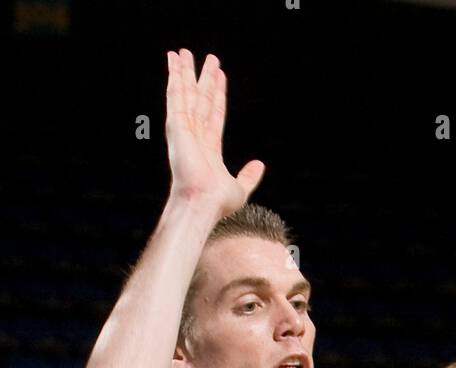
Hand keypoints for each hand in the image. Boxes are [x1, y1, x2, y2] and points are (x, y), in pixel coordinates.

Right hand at [166, 50, 263, 217]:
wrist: (203, 204)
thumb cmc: (217, 203)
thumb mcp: (240, 188)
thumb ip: (249, 176)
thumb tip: (259, 165)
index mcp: (208, 148)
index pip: (214, 114)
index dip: (218, 95)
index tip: (220, 77)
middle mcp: (194, 137)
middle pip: (200, 100)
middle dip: (202, 79)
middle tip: (206, 58)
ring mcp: (184, 130)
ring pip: (186, 94)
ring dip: (184, 72)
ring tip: (184, 52)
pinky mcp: (176, 125)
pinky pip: (176, 96)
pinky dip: (175, 77)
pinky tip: (174, 62)